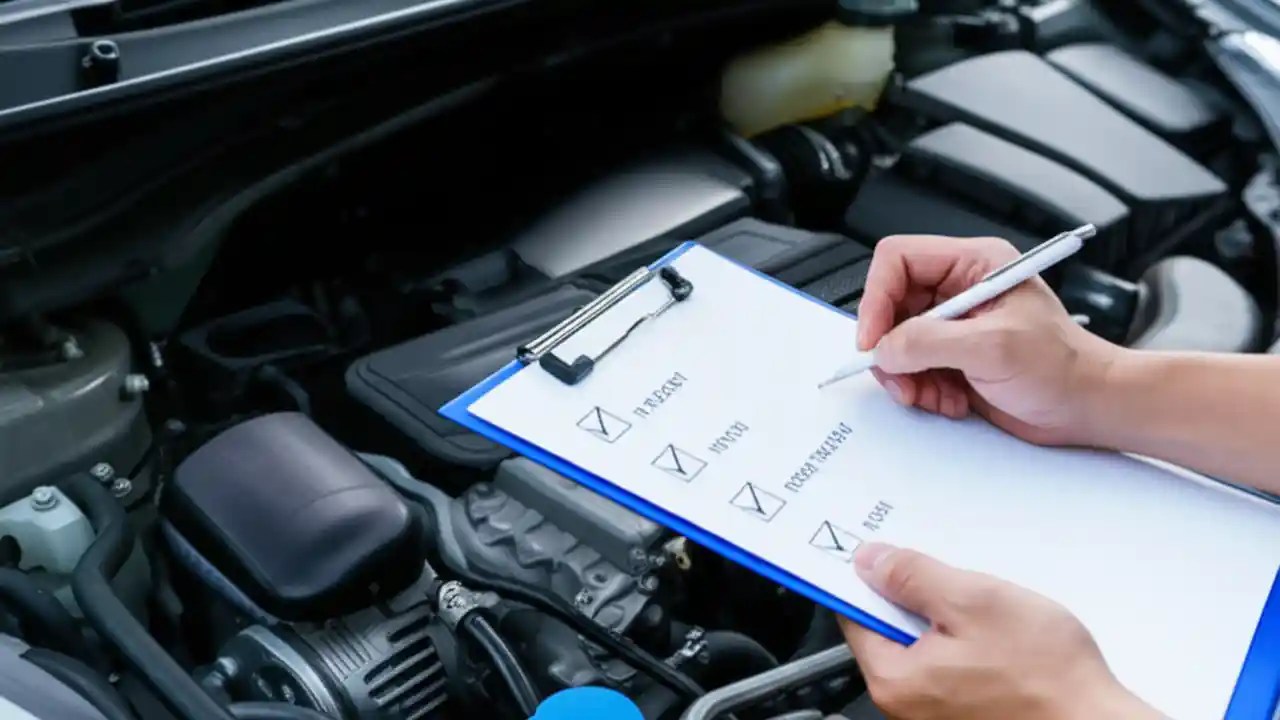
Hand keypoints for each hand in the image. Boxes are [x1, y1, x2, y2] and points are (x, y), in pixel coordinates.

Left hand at [840, 543, 1161, 719]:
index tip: (879, 553)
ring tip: (985, 609)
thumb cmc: (1047, 678)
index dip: (866, 577)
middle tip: (950, 577)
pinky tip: (998, 636)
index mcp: (894, 679)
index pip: (853, 614)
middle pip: (888, 630)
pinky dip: (966, 644)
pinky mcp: (966, 714)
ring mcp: (936, 714)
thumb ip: (912, 577)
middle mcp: (906, 705)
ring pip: (924, 646)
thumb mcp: (972, 601)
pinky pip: (950, 667)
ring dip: (946, 619)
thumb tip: (871, 562)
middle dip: (914, 596)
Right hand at [856, 235, 1120, 445]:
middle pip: (890, 305)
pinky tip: (950, 399)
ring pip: (896, 342)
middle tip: (899, 376)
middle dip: (891, 346)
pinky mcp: (952, 358)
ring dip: (906, 375)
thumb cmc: (1063, 367)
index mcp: (973, 265)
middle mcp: (959, 290)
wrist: (1087, 407)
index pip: (899, 261)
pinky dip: (920, 390)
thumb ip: (931, 342)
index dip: (877, 297)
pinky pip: (910, 369)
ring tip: (932, 393)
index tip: (874, 338)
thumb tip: (884, 347)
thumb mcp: (993, 347)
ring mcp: (954, 326)